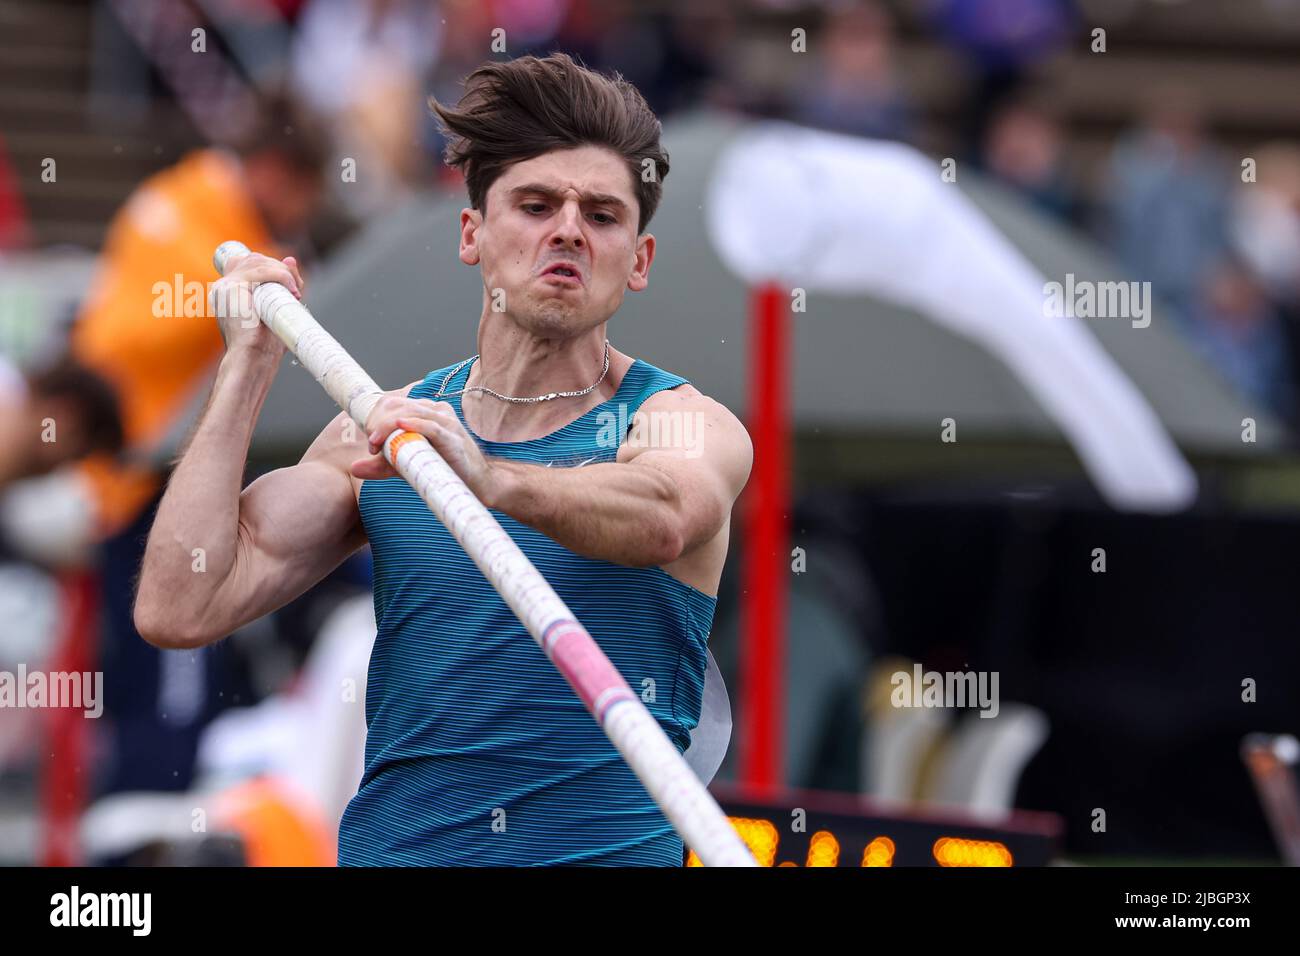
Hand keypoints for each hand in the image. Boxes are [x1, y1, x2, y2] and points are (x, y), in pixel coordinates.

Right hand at [208, 252, 304, 358]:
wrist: (253, 360)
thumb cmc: (265, 343)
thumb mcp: (277, 308)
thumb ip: (283, 285)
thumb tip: (290, 259)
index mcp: (229, 291)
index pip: (250, 263)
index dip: (272, 267)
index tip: (291, 283)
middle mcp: (223, 286)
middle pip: (255, 260)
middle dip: (280, 269)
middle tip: (296, 289)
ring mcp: (225, 286)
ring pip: (258, 263)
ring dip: (283, 273)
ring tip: (295, 293)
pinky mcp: (231, 288)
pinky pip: (261, 271)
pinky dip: (280, 276)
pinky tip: (291, 289)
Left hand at [352, 397, 502, 505]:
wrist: (478, 484)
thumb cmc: (444, 470)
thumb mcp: (407, 465)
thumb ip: (382, 464)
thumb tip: (354, 467)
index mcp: (426, 411)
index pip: (393, 403)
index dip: (376, 418)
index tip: (371, 442)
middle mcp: (436, 411)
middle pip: (398, 405)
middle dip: (378, 422)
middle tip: (372, 446)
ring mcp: (446, 421)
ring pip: (410, 412)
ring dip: (388, 426)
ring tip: (377, 443)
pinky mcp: (453, 436)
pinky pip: (431, 426)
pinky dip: (414, 425)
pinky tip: (400, 428)